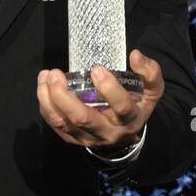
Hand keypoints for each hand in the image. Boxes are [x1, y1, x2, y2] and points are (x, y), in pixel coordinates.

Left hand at [36, 49, 161, 149]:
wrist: (126, 135)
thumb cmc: (138, 105)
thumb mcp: (152, 90)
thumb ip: (149, 72)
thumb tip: (135, 55)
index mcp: (130, 119)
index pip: (121, 107)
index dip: (109, 89)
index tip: (97, 68)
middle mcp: (108, 132)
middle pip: (83, 118)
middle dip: (65, 95)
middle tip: (55, 73)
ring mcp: (89, 137)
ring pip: (64, 122)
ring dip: (49, 99)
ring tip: (45, 77)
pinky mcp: (74, 139)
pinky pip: (56, 126)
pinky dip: (46, 107)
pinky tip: (43, 88)